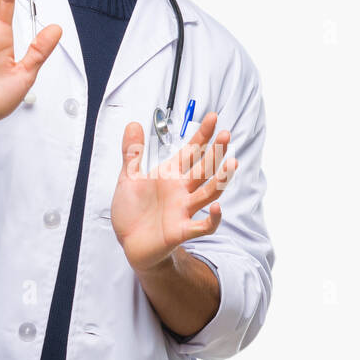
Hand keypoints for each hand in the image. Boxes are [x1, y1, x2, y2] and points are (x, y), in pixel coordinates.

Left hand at [111, 112, 237, 273]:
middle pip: (204, 168)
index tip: (212, 118)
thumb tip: (133, 124)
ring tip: (232, 164)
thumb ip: (131, 152)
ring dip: (221, 180)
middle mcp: (182, 190)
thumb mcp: (128, 178)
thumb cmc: (132, 211)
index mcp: (171, 175)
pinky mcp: (181, 230)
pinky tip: (217, 208)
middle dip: (215, 152)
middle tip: (225, 135)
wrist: (129, 242)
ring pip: (208, 193)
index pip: (191, 151)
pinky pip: (202, 226)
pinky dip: (212, 219)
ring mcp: (184, 210)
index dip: (202, 135)